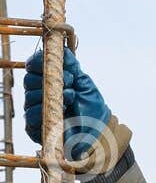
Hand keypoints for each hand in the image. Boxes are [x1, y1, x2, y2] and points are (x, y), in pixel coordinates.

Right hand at [24, 45, 111, 159]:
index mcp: (48, 81)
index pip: (33, 66)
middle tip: (70, 81)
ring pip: (30, 96)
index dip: (39, 61)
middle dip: (48, 77)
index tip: (52, 59)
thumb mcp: (84, 83)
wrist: (99, 134)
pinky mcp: (35, 128)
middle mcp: (39, 94)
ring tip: (71, 97)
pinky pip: (31, 115)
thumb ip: (72, 66)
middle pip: (29, 79)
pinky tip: (61, 110)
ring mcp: (36, 111)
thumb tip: (62, 49)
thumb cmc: (93, 110)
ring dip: (50, 94)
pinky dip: (45, 110)